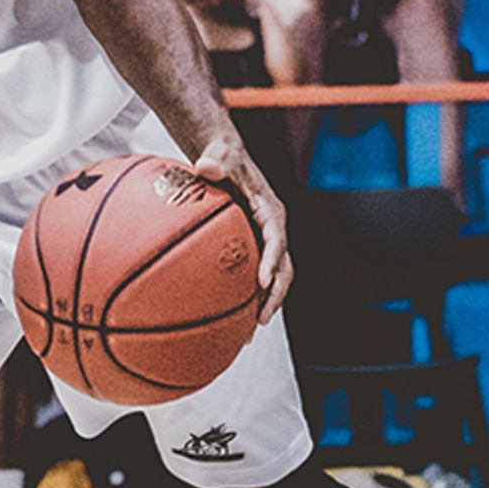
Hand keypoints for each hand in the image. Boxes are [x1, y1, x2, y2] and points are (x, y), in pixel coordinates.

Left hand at [183, 136, 293, 323]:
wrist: (223, 158)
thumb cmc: (221, 156)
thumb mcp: (219, 154)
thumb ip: (215, 161)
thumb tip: (205, 167)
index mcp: (270, 210)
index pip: (277, 239)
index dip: (272, 260)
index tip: (263, 280)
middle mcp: (273, 230)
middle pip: (283, 267)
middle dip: (275, 294)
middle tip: (261, 319)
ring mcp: (264, 242)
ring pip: (273, 279)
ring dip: (264, 304)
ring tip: (248, 333)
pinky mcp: (252, 250)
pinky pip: (253, 278)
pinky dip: (247, 299)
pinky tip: (229, 323)